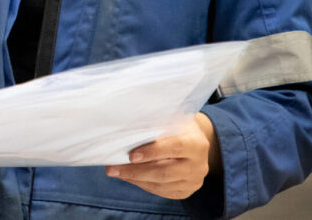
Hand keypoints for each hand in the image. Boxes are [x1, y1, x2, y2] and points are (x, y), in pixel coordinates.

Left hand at [105, 112, 219, 199]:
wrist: (194, 140)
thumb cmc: (176, 126)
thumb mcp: (170, 119)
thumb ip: (154, 124)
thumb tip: (124, 128)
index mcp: (197, 143)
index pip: (174, 147)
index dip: (152, 152)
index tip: (130, 155)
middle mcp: (199, 165)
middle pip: (164, 172)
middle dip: (135, 171)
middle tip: (112, 168)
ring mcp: (193, 181)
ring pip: (160, 184)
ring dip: (135, 179)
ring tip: (116, 172)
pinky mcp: (186, 191)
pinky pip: (161, 191)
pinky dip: (142, 184)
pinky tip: (128, 177)